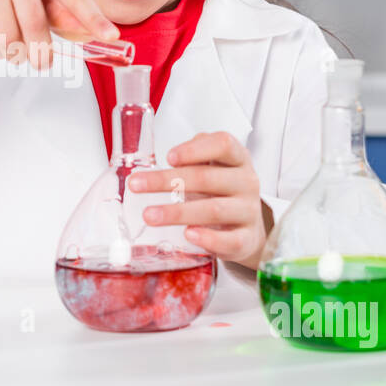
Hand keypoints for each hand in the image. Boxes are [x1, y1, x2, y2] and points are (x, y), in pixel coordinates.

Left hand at [125, 132, 272, 268]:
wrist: (248, 227)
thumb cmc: (223, 191)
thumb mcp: (214, 166)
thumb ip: (195, 155)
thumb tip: (171, 156)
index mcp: (238, 159)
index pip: (223, 145)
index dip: (195, 150)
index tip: (168, 157)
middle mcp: (246, 182)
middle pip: (207, 178)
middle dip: (167, 181)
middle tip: (136, 186)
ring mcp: (249, 212)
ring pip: (214, 210)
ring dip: (177, 212)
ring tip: (149, 215)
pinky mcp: (246, 240)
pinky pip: (230, 240)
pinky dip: (209, 239)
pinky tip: (188, 235)